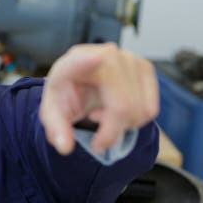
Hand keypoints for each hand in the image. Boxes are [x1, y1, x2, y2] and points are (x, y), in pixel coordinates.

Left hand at [39, 43, 157, 154]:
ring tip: (103, 113)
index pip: (80, 62)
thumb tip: (65, 148)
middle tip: (94, 122)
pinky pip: (150, 109)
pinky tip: (117, 108)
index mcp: (73, 62)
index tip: (95, 59)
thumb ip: (56, 130)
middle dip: (111, 131)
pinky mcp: (146, 67)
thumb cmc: (66, 94)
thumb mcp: (53, 113)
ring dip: (123, 124)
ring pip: (140, 111)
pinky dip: (135, 118)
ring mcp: (130, 59)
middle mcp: (105, 54)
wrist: (80, 80)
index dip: (87, 62)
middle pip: (123, 106)